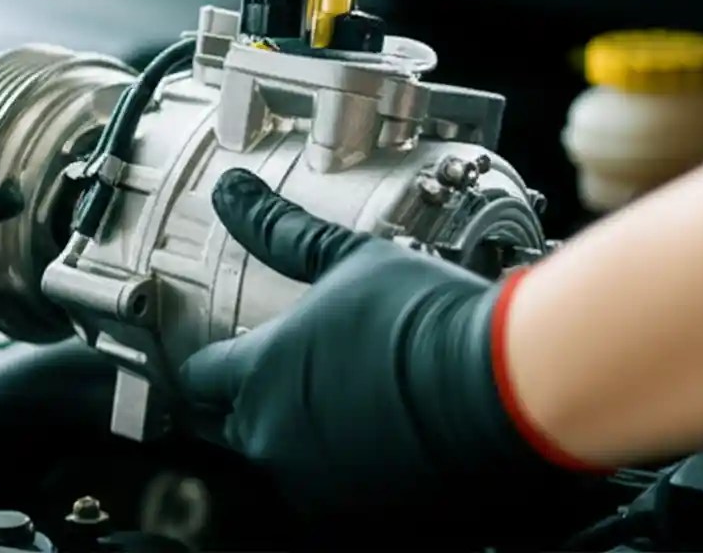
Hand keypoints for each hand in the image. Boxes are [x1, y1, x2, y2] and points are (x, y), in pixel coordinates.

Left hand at [179, 169, 584, 535]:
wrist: (506, 387)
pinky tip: (368, 431)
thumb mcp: (349, 259)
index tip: (221, 350)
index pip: (197, 376)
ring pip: (277, 458)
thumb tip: (232, 193)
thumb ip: (278, 231)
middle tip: (280, 372)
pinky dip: (335, 465)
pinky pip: (323, 489)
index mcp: (259, 375)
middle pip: (228, 422)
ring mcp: (312, 479)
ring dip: (291, 433)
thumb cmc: (429, 318)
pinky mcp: (356, 510)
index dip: (208, 360)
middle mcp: (273, 435)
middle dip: (244, 399)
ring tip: (335, 398)